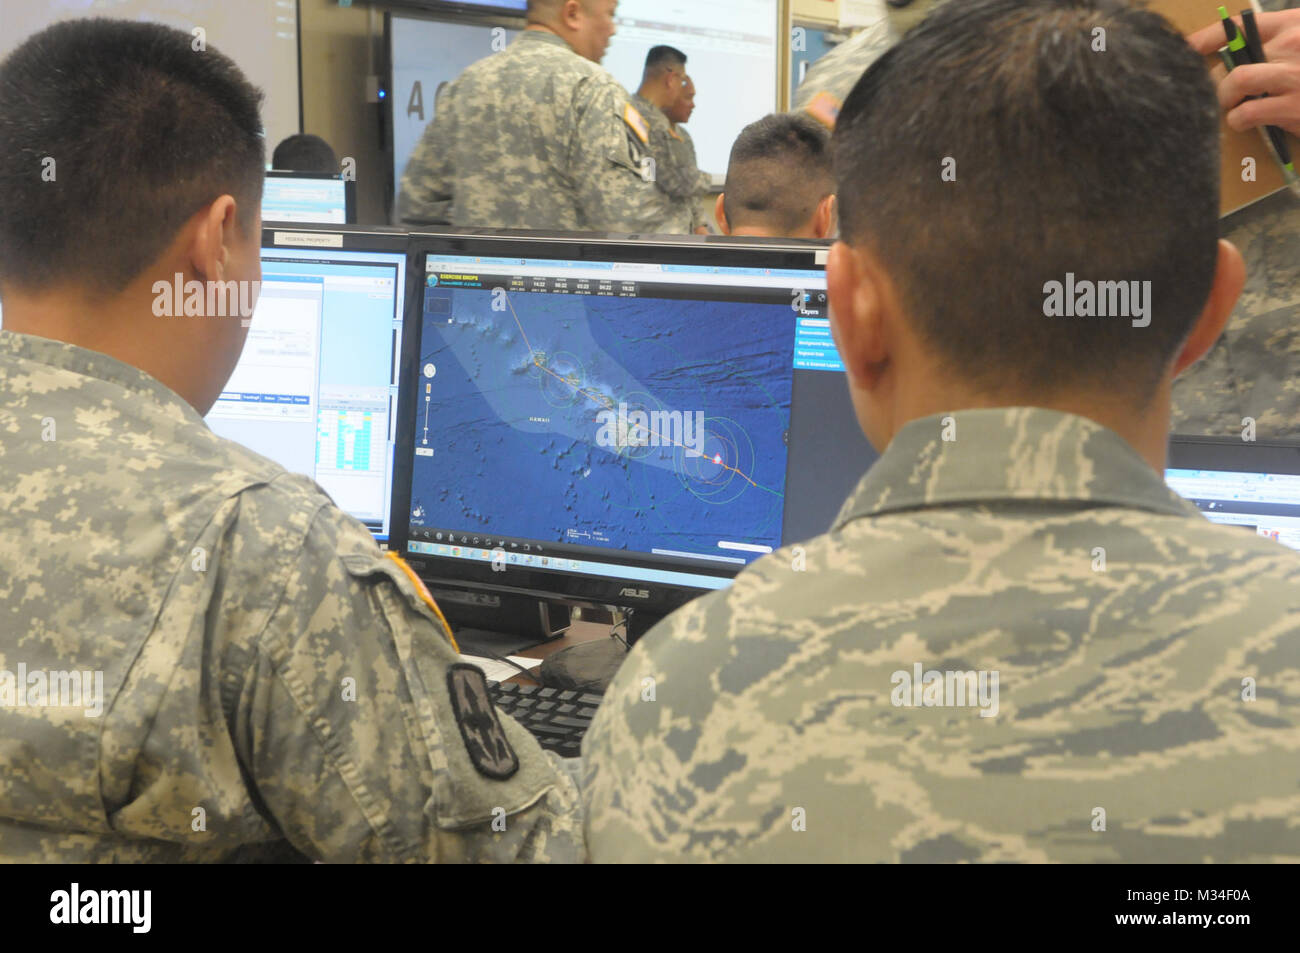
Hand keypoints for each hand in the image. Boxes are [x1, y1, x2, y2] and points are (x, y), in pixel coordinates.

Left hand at [1187, 9, 1299, 136]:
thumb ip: (1276, 48)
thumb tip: (1233, 59)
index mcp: (1295, 24)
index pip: (1245, 26)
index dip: (1208, 37)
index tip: (1184, 49)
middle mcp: (1294, 43)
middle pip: (1234, 58)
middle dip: (1215, 81)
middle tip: (1212, 96)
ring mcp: (1295, 74)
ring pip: (1237, 80)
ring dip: (1224, 98)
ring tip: (1229, 108)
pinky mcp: (1294, 106)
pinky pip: (1247, 111)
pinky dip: (1238, 119)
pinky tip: (1244, 122)